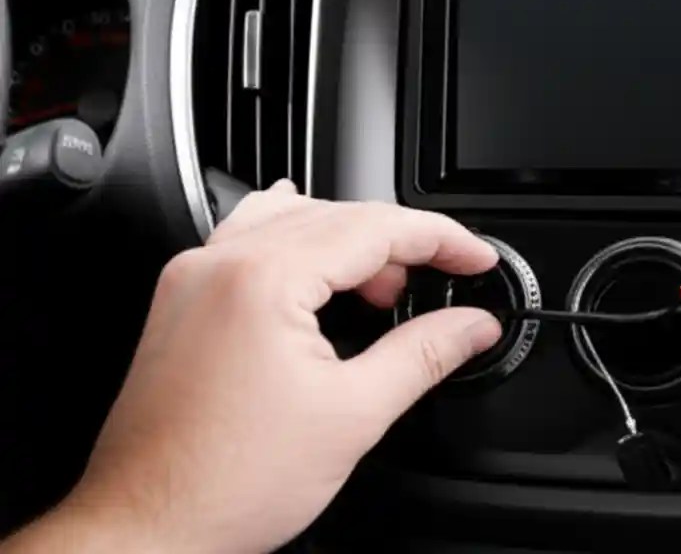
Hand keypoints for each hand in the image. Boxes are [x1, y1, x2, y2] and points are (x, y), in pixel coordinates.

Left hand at [1, 183, 501, 552]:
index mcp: (263, 279)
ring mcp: (192, 280)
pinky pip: (248, 239)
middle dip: (403, 241)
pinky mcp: (181, 303)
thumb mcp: (353, 415)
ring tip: (388, 284)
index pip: (375, 227)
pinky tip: (315, 254)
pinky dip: (298, 241)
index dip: (441, 239)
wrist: (146, 529)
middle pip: (336, 214)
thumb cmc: (224, 484)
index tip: (476, 258)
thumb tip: (474, 324)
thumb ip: (424, 354)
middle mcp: (219, 265)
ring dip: (352, 239)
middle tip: (448, 276)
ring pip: (292, 220)